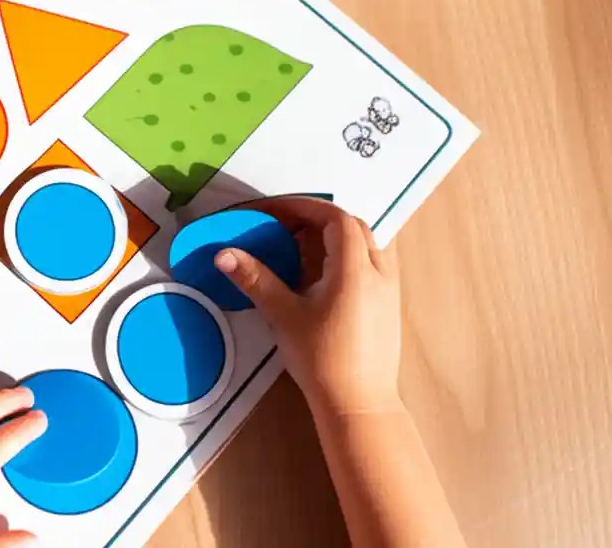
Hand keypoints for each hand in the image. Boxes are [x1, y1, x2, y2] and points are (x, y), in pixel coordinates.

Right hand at [214, 197, 401, 415]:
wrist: (358, 403)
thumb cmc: (321, 358)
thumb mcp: (284, 316)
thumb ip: (256, 279)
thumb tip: (223, 254)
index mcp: (354, 269)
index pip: (334, 218)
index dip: (304, 208)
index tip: (274, 213)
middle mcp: (379, 271)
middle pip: (352, 227)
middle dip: (317, 220)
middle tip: (285, 230)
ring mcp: (389, 289)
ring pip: (366, 244)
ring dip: (334, 238)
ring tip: (302, 252)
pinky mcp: (389, 305)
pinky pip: (372, 264)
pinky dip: (347, 257)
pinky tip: (323, 278)